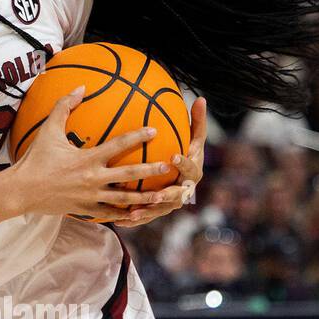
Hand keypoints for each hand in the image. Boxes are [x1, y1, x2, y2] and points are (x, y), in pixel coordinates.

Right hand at [7, 85, 173, 220]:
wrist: (21, 190)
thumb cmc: (34, 159)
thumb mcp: (48, 130)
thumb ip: (64, 107)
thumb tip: (79, 87)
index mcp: (87, 158)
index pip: (118, 145)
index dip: (137, 137)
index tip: (153, 131)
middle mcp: (93, 178)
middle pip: (129, 175)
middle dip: (150, 170)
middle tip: (168, 166)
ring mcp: (90, 196)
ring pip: (124, 199)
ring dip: (145, 198)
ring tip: (162, 196)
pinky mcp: (85, 208)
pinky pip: (109, 213)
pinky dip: (124, 215)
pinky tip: (137, 215)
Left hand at [113, 97, 207, 227]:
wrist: (183, 177)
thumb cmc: (186, 152)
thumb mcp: (193, 138)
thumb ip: (197, 121)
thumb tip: (201, 98)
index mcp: (192, 171)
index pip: (191, 168)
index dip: (183, 163)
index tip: (173, 156)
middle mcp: (183, 189)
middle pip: (177, 195)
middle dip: (167, 195)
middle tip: (155, 194)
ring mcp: (170, 203)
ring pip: (160, 210)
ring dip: (148, 212)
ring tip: (133, 212)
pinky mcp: (157, 211)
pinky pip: (145, 216)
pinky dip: (133, 219)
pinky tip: (118, 220)